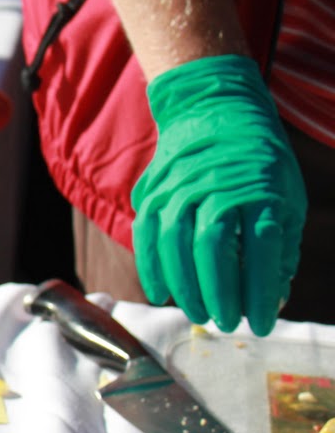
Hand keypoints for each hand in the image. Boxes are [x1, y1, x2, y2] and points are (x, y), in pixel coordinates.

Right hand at [132, 54, 305, 334]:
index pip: (261, 250)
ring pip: (174, 243)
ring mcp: (179, 186)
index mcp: (260, 190)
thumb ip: (279, 247)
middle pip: (212, 248)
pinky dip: (150, 266)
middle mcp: (216, 187)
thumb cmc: (258, 160)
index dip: (261, 293)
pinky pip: (146, 233)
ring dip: (183, 285)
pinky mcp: (154, 189)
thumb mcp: (286, 197)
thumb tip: (272, 299)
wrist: (213, 108)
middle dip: (218, 293)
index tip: (260, 324)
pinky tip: (159, 291)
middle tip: (225, 322)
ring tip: (196, 313)